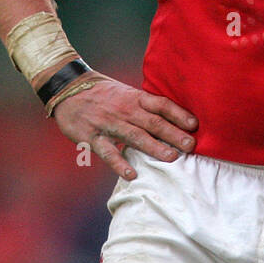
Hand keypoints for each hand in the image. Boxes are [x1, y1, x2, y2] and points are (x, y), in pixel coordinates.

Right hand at [51, 75, 198, 180]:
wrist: (68, 88)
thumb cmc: (103, 94)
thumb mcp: (126, 93)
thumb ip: (146, 106)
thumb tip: (173, 119)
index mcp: (135, 98)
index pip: (161, 105)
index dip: (178, 114)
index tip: (195, 125)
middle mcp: (124, 110)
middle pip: (153, 122)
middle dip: (173, 134)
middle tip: (191, 146)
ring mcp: (108, 123)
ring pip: (134, 136)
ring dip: (154, 147)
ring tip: (172, 158)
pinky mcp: (91, 137)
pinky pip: (107, 151)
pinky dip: (119, 163)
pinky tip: (132, 174)